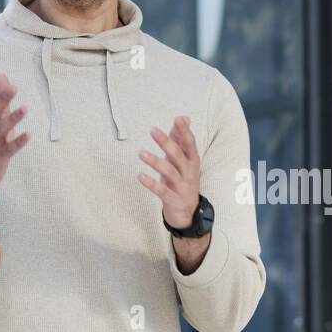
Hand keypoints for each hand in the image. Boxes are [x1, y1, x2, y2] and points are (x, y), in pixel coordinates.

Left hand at [137, 115, 201, 229]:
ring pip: (170, 172)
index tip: (178, 119)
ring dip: (155, 162)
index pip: (189, 144)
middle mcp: (189, 173)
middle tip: (153, 130)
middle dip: (166, 142)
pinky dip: (151, 184)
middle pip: (178, 155)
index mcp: (192, 161)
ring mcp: (182, 187)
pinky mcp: (173, 200)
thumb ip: (181, 140)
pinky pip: (162, 191)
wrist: (189, 213)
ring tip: (141, 153)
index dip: (184, 131)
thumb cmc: (183, 181)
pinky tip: (140, 176)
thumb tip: (183, 118)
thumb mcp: (183, 161)